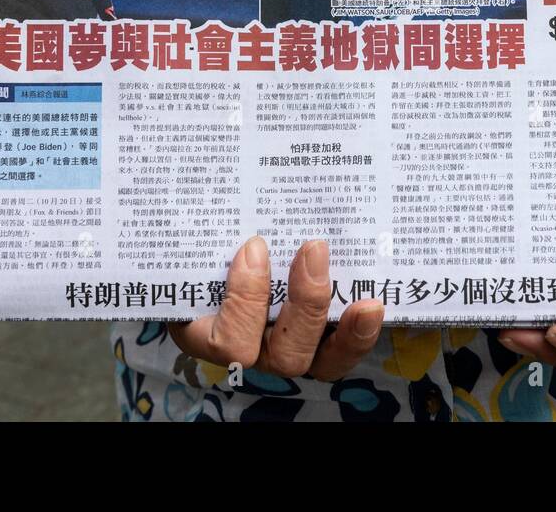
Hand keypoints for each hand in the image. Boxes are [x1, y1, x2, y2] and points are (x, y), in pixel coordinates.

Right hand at [168, 236, 384, 380]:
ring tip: (367, 303)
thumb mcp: (181, 246)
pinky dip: (360, 334)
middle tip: (314, 250)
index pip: (229, 344)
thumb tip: (185, 191)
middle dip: (305, 306)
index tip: (254, 246)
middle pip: (284, 355)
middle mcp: (252, 348)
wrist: (205, 258)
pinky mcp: (319, 341)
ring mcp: (288, 347)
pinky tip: (374, 307)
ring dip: (346, 332)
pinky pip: (341, 350)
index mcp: (210, 332)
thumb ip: (186, 233)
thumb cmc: (193, 252)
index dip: (245, 302)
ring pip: (320, 363)